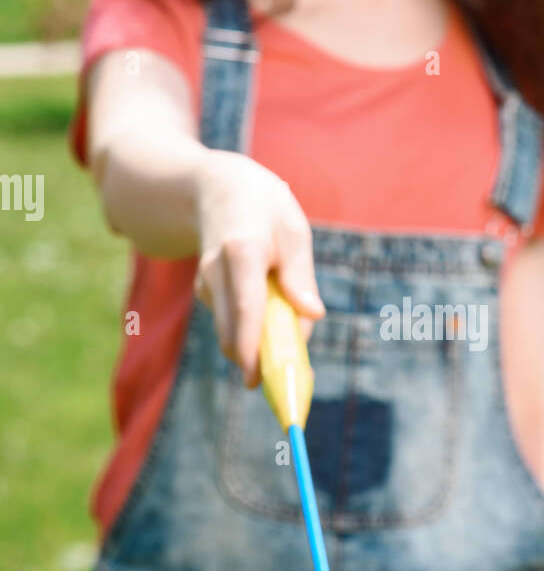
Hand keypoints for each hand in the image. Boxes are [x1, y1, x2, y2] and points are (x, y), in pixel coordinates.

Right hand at [192, 149, 324, 387]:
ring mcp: (205, 281)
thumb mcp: (295, 233)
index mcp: (244, 252)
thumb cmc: (266, 211)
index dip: (252, 347)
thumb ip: (300, 277)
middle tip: (286, 381)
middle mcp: (216, 269)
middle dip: (256, 363)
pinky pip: (230, 321)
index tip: (260, 379)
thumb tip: (313, 316)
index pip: (245, 307)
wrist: (217, 189)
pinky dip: (250, 331)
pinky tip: (271, 315)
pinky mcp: (204, 290)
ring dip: (257, 347)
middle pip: (230, 330)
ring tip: (288, 341)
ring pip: (228, 331)